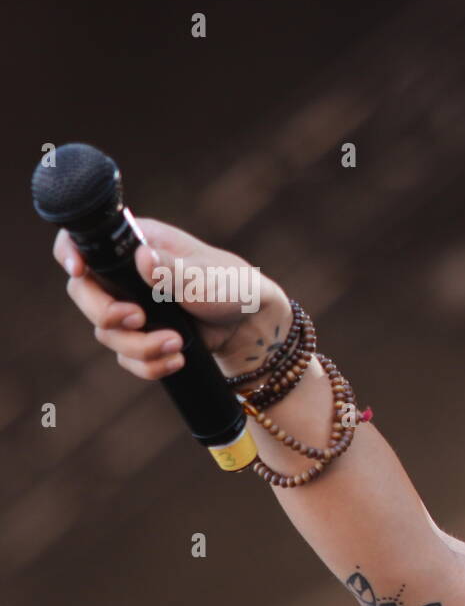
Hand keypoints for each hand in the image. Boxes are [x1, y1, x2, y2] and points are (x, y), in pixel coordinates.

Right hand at [54, 217, 289, 379]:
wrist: (253, 327)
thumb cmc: (234, 287)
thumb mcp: (207, 277)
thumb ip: (173, 271)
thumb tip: (143, 258)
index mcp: (138, 245)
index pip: (86, 241)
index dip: (70, 251)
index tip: (78, 269)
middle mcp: (127, 276)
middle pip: (83, 293)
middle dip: (105, 313)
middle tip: (137, 319)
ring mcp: (132, 308)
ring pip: (106, 332)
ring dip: (138, 345)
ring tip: (177, 344)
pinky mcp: (143, 338)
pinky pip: (126, 359)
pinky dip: (149, 365)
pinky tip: (177, 361)